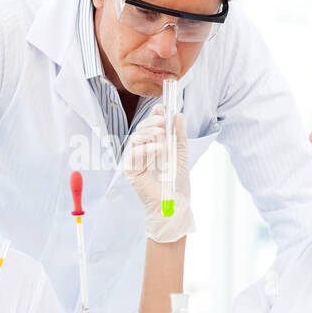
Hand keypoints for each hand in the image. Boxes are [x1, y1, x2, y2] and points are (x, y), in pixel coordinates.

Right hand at [123, 104, 194, 241]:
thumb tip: (178, 115)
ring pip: (135, 139)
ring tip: (162, 136)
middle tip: (162, 122)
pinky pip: (133, 155)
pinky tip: (158, 149)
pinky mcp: (131, 172)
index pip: (149, 127)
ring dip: (149, 134)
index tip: (162, 109)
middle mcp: (141, 152)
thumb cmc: (177, 182)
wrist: (175, 203)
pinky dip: (146, 149)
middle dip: (151, 123)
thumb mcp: (180, 153)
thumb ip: (179, 134)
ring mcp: (134, 162)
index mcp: (151, 146)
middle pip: (140, 130)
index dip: (154, 116)